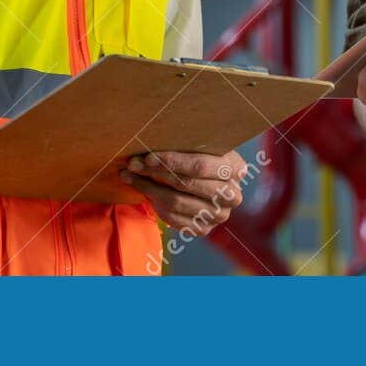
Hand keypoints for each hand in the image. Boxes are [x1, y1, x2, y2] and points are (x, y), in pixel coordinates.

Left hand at [120, 150, 247, 234]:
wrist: (213, 181)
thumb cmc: (204, 156)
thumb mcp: (204, 144)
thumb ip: (187, 142)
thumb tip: (153, 136)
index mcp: (235, 168)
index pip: (199, 166)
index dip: (172, 161)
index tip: (148, 157)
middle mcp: (231, 195)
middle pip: (186, 184)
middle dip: (155, 173)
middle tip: (132, 165)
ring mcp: (219, 215)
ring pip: (176, 202)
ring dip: (148, 188)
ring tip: (131, 177)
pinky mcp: (204, 228)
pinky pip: (173, 219)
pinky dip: (155, 204)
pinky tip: (145, 191)